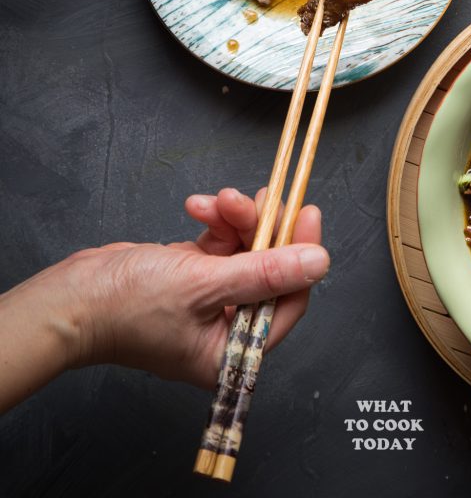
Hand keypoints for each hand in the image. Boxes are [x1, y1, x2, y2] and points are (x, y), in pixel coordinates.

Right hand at [0, 188, 327, 410]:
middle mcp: (224, 328)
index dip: (302, 257)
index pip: (289, 304)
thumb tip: (319, 262)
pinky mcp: (191, 274)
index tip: (307, 213)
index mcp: (232, 351)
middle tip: (263, 196)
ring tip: (218, 200)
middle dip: (263, 229)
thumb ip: (265, 272)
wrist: (73, 297)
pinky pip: (219, 242)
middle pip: (269, 270)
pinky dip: (214, 220)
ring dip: (234, 217)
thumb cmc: (128, 306)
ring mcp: (208, 299)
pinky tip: (197, 206)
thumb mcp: (204, 284)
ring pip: (244, 248)